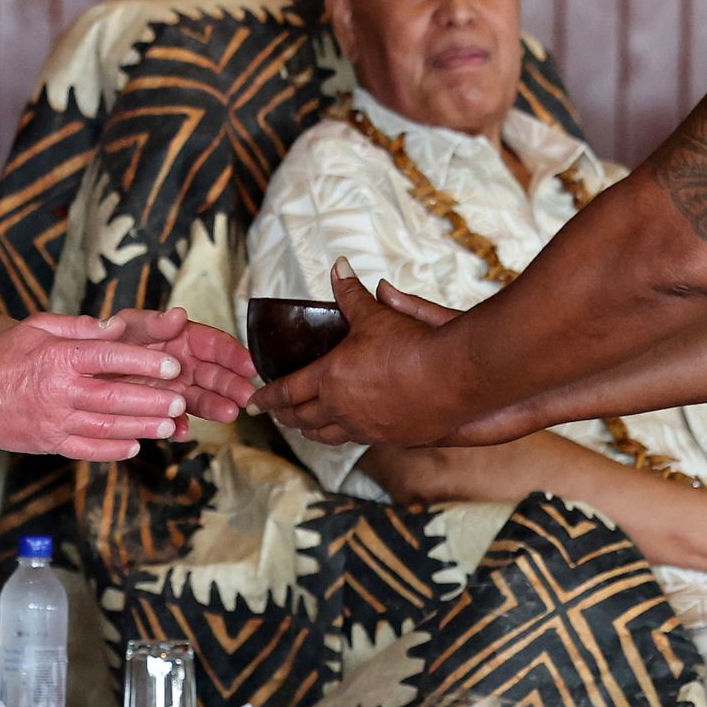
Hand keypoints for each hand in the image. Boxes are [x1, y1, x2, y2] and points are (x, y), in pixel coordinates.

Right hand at [0, 316, 188, 459]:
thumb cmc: (3, 356)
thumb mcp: (37, 327)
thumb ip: (78, 327)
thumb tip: (115, 327)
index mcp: (59, 357)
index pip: (110, 357)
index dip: (144, 361)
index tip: (172, 364)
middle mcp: (59, 390)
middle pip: (114, 397)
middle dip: (152, 400)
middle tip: (180, 401)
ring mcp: (53, 420)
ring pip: (105, 426)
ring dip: (141, 428)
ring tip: (169, 426)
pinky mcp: (48, 443)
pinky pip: (85, 449)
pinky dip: (112, 450)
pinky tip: (134, 446)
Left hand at [96, 307, 258, 434]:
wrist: (87, 368)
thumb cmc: (111, 338)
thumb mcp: (130, 325)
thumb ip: (154, 322)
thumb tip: (178, 315)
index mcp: (184, 338)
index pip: (215, 345)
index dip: (234, 354)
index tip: (249, 365)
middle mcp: (186, 365)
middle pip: (216, 375)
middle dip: (233, 385)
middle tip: (247, 395)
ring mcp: (176, 390)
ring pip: (202, 399)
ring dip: (216, 407)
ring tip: (228, 414)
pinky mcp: (162, 410)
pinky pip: (174, 420)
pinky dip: (177, 426)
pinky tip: (180, 431)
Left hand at [249, 259, 456, 445]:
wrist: (453, 376)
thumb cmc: (411, 344)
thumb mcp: (375, 315)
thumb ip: (351, 294)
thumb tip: (338, 266)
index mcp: (330, 379)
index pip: (287, 391)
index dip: (267, 397)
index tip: (253, 402)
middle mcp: (342, 409)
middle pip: (303, 419)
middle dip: (286, 417)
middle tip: (276, 415)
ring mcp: (367, 428)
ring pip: (328, 436)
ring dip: (312, 431)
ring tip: (305, 428)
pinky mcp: (391, 439)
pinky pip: (359, 441)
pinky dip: (345, 436)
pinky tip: (348, 432)